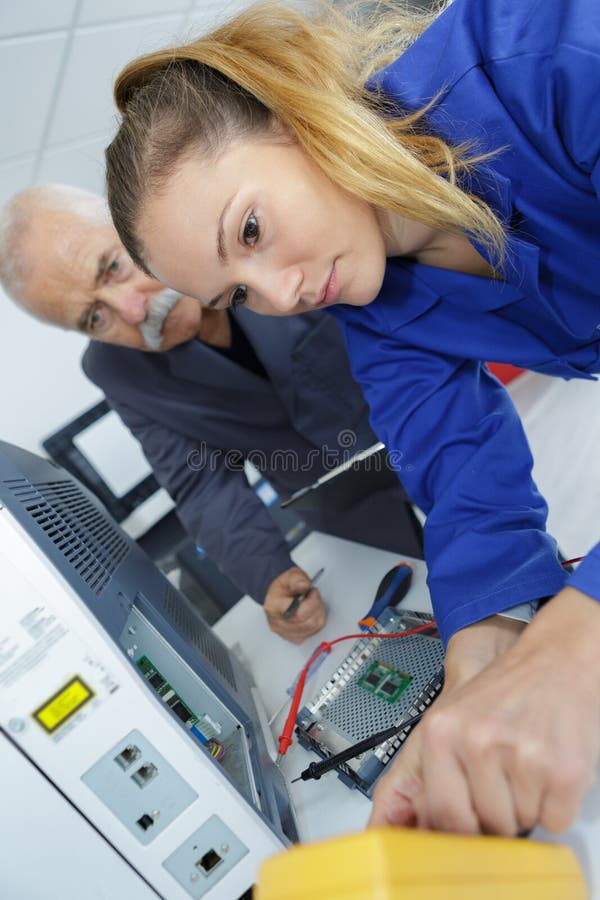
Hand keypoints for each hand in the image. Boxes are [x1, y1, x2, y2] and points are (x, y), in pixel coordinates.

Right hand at [264, 565, 326, 643]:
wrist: (278, 594)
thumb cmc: (284, 586)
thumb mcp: (291, 575)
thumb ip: (298, 579)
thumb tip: (304, 586)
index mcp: (273, 606)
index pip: (299, 614)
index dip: (311, 602)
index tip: (312, 592)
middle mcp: (276, 623)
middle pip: (308, 622)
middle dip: (316, 607)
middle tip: (313, 596)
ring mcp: (284, 633)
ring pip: (312, 628)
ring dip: (318, 614)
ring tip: (312, 604)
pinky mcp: (292, 638)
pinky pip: (312, 633)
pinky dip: (315, 623)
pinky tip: (310, 614)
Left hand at [369, 588, 599, 835]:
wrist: (556, 661)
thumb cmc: (505, 692)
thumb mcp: (452, 719)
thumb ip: (433, 772)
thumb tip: (422, 826)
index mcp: (442, 732)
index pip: (443, 814)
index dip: (462, 827)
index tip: (471, 826)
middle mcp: (478, 741)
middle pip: (487, 824)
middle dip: (500, 811)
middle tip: (507, 775)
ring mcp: (521, 755)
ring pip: (523, 823)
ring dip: (529, 804)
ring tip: (528, 762)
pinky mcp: (563, 769)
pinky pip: (555, 820)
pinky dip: (557, 804)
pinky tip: (550, 767)